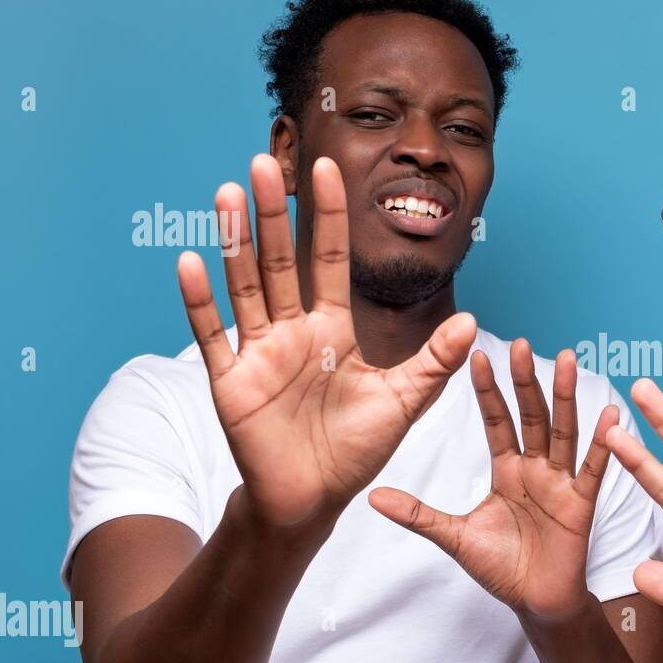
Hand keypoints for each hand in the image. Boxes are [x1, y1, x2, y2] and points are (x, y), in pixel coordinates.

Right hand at [177, 154, 476, 527]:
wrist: (313, 500)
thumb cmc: (355, 450)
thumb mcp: (403, 402)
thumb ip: (434, 362)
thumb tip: (471, 321)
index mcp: (332, 330)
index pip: (330, 261)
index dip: (330, 217)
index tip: (330, 168)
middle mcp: (292, 332)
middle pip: (282, 261)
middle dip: (275, 214)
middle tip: (264, 161)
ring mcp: (258, 353)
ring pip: (246, 287)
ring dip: (236, 242)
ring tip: (227, 193)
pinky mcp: (231, 383)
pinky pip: (213, 336)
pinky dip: (201, 302)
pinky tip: (191, 261)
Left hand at [369, 341, 619, 622]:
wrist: (535, 604)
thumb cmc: (501, 568)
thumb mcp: (454, 537)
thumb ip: (418, 514)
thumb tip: (372, 496)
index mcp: (506, 470)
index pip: (496, 421)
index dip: (488, 390)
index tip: (477, 355)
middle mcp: (535, 469)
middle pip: (531, 416)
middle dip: (526, 381)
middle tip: (522, 343)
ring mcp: (560, 483)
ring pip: (562, 432)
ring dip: (566, 397)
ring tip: (568, 360)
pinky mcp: (582, 504)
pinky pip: (594, 469)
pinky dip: (604, 444)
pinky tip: (611, 416)